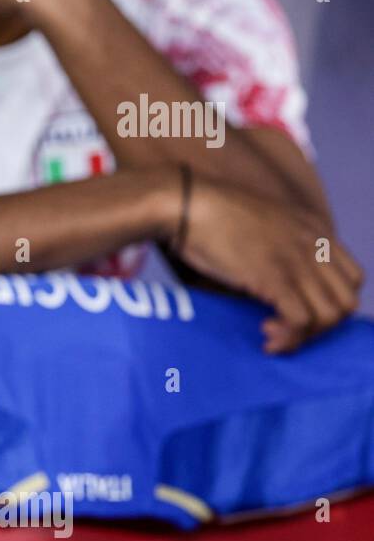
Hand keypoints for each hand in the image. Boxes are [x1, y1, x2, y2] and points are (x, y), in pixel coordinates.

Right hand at [173, 177, 363, 352]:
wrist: (188, 203)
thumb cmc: (211, 215)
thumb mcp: (263, 223)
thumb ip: (281, 245)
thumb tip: (274, 278)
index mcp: (316, 231)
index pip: (353, 279)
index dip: (330, 303)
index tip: (298, 310)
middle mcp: (315, 246)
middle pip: (346, 302)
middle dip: (320, 326)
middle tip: (286, 329)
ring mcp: (297, 262)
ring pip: (329, 317)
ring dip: (303, 336)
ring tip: (271, 334)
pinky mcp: (274, 277)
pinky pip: (301, 320)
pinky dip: (287, 337)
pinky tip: (265, 334)